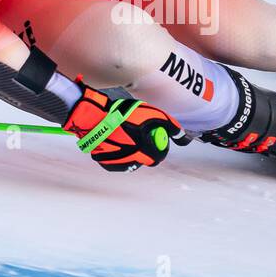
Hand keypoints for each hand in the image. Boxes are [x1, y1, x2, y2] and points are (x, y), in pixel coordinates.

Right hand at [63, 81, 181, 171]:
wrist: (94, 117)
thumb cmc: (123, 114)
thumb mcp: (151, 113)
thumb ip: (168, 125)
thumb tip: (181, 136)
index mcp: (144, 150)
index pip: (158, 158)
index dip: (159, 149)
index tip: (157, 142)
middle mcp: (131, 160)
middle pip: (144, 160)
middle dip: (145, 151)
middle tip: (142, 139)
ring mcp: (116, 162)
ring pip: (130, 161)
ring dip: (131, 152)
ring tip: (126, 136)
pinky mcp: (103, 161)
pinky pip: (115, 160)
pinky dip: (117, 152)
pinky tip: (115, 140)